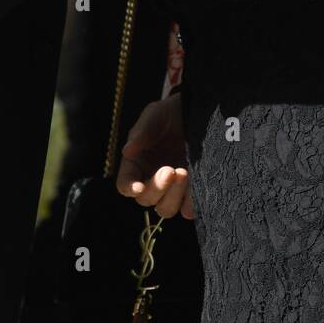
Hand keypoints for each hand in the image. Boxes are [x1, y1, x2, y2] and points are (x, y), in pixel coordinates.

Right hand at [116, 94, 194, 219]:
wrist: (197, 113)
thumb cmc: (169, 114)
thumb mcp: (154, 116)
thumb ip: (142, 132)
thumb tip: (127, 150)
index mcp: (135, 165)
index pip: (125, 184)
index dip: (130, 188)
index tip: (139, 187)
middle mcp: (151, 180)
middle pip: (147, 199)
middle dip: (158, 188)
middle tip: (171, 170)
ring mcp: (172, 189)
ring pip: (166, 209)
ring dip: (174, 197)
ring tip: (185, 173)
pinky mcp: (191, 193)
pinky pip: (188, 209)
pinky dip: (192, 203)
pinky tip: (197, 185)